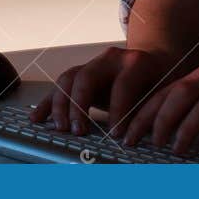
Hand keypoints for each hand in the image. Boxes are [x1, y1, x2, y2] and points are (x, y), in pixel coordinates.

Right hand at [27, 46, 182, 136]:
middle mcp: (111, 59)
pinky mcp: (80, 75)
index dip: (119, 110)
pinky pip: (59, 86)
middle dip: (79, 106)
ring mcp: (92, 64)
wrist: (153, 60)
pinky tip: (37, 118)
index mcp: (135, 62)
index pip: (122, 85)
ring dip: (61, 105)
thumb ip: (150, 112)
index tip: (117, 135)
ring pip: (68, 79)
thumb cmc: (157, 81)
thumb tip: (145, 139)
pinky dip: (48, 103)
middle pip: (86, 77)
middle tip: (79, 131)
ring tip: (60, 128)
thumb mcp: (161, 93)